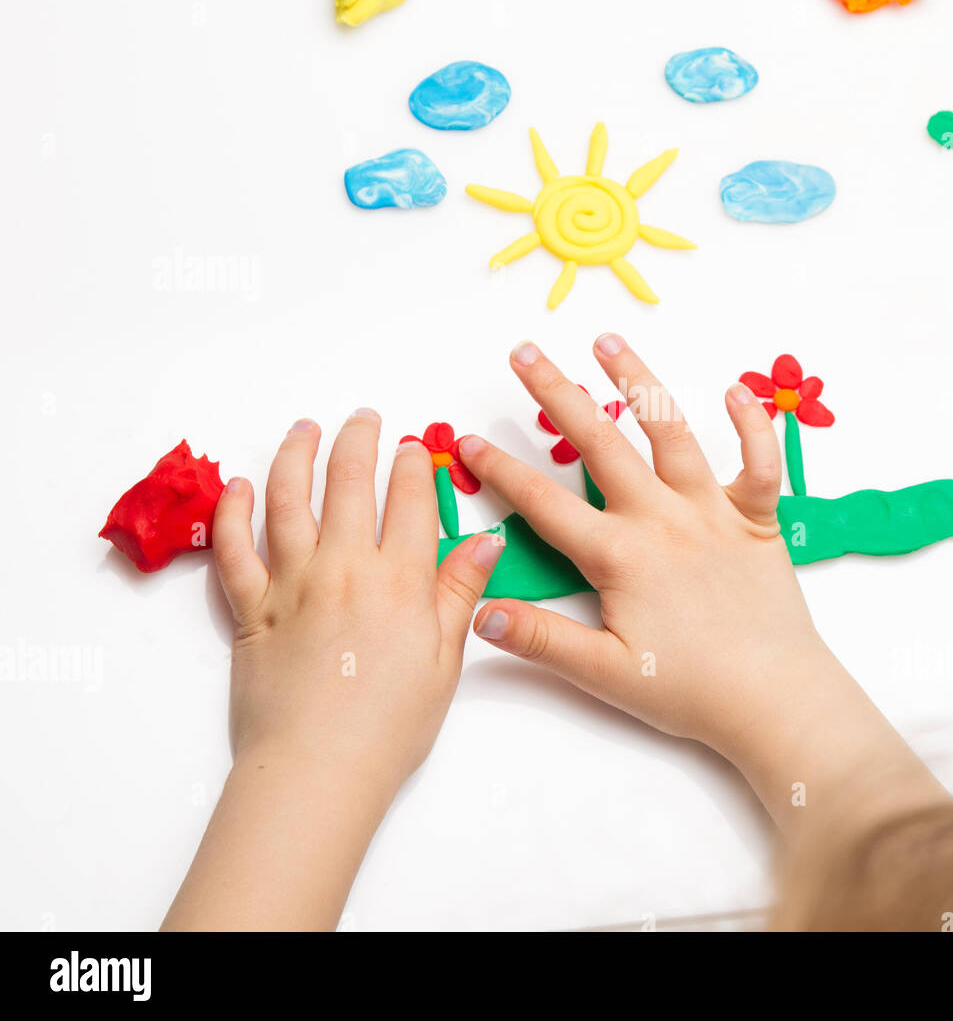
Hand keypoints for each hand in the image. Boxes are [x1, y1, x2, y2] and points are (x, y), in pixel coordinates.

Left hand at [164, 410, 501, 928]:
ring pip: (286, 501)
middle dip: (358, 442)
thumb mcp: (445, 659)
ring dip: (295, 457)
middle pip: (347, 484)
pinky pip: (233, 550)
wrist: (318, 768)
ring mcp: (291, 584)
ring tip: (304, 430)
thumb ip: (460, 591)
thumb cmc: (390, 724)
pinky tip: (237, 487)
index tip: (413, 447)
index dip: (412, 466)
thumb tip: (487, 540)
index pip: (409, 502)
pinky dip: (231, 513)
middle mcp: (343, 569)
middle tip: (363, 418)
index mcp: (399, 581)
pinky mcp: (249, 609)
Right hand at [457, 337, 945, 830]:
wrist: (774, 698)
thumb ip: (541, 638)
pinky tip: (735, 390)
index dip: (501, 471)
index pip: (543, 504)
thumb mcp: (604, 672)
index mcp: (620, 556)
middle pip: (599, 443)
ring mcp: (711, 512)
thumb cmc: (691, 690)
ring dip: (637, 381)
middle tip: (526, 352)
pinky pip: (759, 462)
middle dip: (556, 393)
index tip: (468, 442)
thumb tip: (481, 611)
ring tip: (609, 342)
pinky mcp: (755, 518)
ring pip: (670, 432)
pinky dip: (752, 424)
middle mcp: (662, 520)